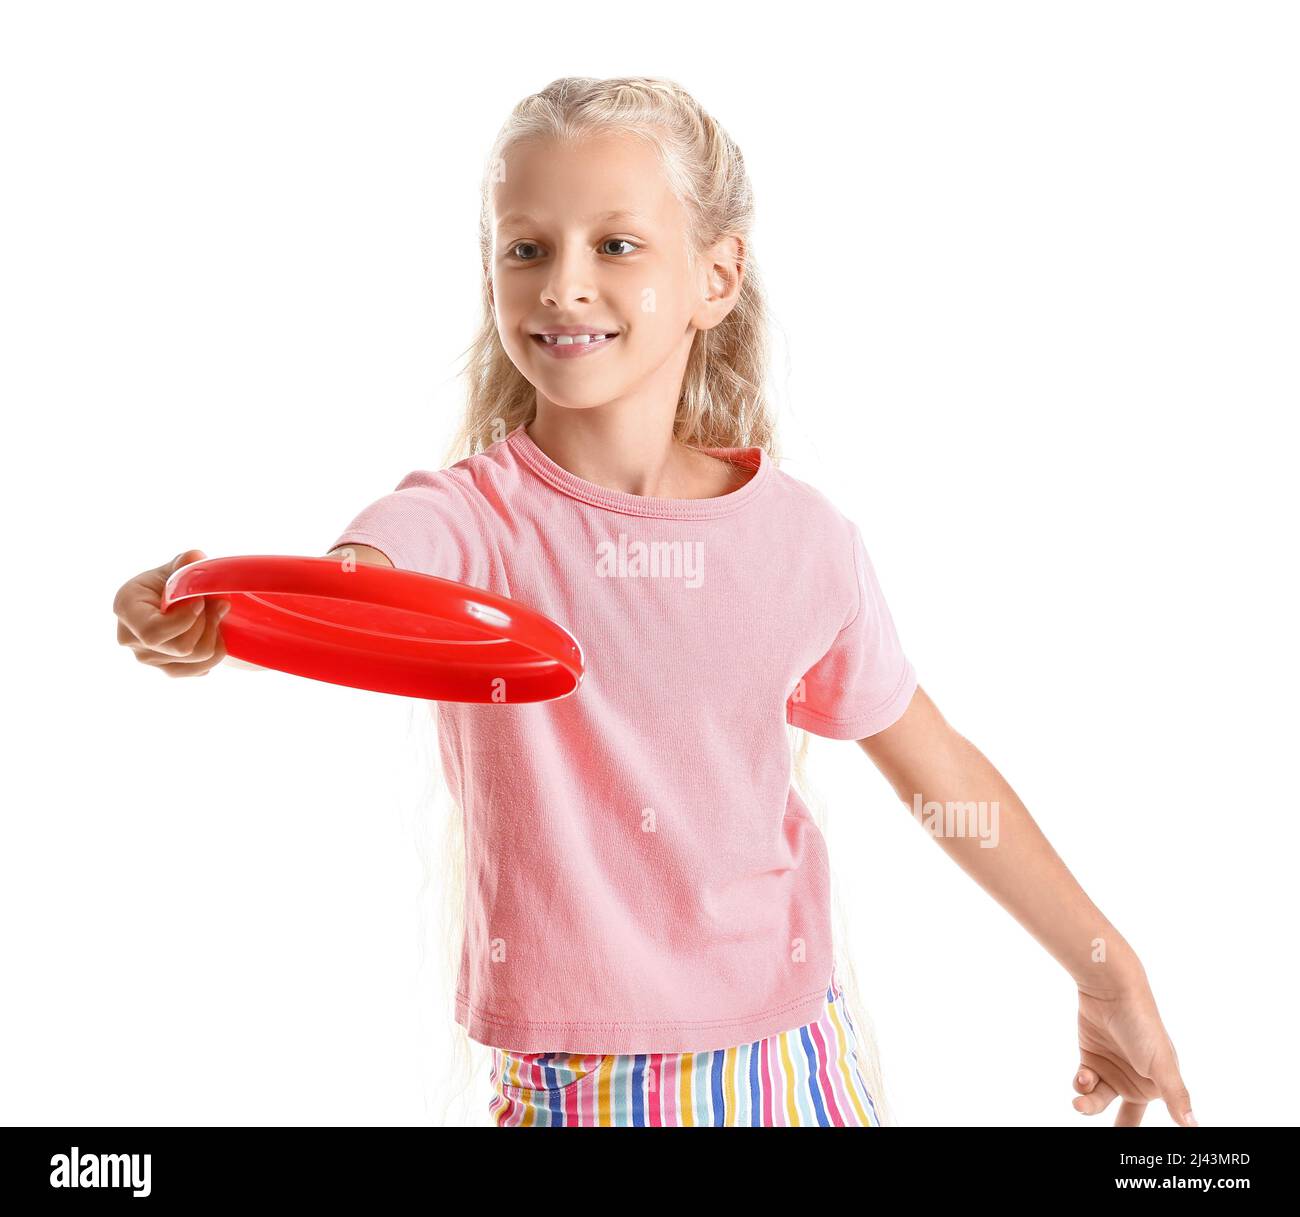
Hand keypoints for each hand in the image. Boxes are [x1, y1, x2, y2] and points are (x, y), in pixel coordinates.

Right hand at [114, 548, 231, 676]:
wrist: (169, 601)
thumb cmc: (167, 583)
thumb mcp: (171, 569)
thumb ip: (183, 563)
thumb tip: (195, 557)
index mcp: (126, 609)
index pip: (153, 632)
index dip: (184, 620)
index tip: (199, 601)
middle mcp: (131, 639)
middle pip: (181, 647)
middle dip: (207, 623)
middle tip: (218, 603)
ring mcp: (149, 658)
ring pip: (195, 659)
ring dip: (215, 635)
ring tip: (217, 613)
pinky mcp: (168, 669)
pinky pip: (201, 669)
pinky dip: (216, 651)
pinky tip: (214, 632)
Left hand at [1072, 973, 1195, 1125]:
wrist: (1111, 991)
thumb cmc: (1143, 1025)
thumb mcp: (1162, 1063)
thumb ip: (1176, 1096)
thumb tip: (1194, 1127)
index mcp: (1158, 1086)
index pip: (1157, 1118)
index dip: (1142, 1133)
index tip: (1134, 1152)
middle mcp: (1135, 1081)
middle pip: (1125, 1118)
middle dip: (1117, 1129)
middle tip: (1106, 1139)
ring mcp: (1112, 1070)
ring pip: (1097, 1102)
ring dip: (1089, 1105)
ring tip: (1081, 1104)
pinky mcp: (1091, 1060)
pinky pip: (1083, 1084)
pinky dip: (1081, 1085)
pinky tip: (1084, 1076)